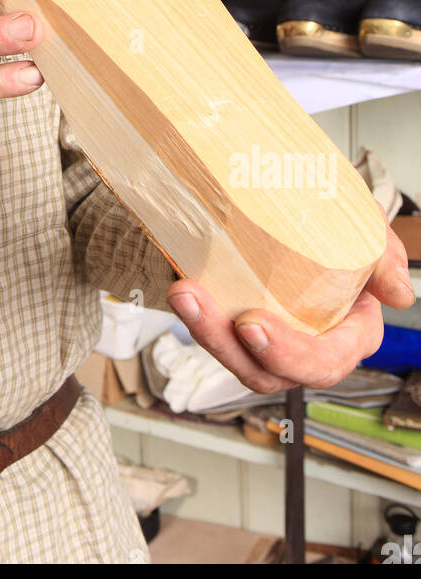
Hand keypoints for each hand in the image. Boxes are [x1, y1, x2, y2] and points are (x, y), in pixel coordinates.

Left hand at [165, 207, 415, 392]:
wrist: (302, 209)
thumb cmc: (343, 234)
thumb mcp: (371, 237)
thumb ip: (386, 260)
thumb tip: (399, 294)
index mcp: (345, 336)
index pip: (323, 363)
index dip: (289, 354)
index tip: (252, 325)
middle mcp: (303, 346)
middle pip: (266, 370)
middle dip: (228, 346)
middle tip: (199, 305)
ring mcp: (264, 335)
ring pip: (232, 354)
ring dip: (202, 328)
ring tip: (181, 293)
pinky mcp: (234, 317)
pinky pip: (213, 327)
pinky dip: (194, 310)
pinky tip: (179, 280)